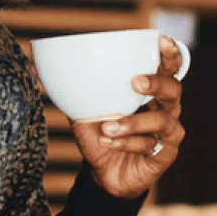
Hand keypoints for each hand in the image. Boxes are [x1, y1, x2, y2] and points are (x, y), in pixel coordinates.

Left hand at [71, 35, 186, 199]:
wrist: (103, 174)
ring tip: (107, 127)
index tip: (161, 41)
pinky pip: (149, 145)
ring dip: (131, 123)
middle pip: (173, 89)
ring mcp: (169, 133)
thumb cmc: (101, 136)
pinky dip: (126, 143)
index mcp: (152, 93)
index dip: (169, 54)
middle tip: (135, 82)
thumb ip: (78, 91)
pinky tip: (107, 142)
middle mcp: (166, 109)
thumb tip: (43, 71)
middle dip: (156, 83)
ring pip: (160, 120)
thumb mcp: (87, 111)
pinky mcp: (165, 155)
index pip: (168, 69)